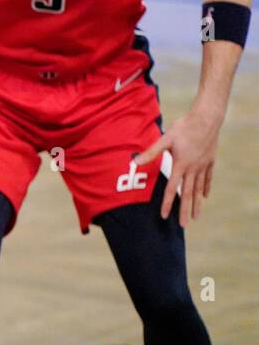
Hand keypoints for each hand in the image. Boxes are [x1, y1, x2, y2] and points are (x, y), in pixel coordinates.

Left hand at [135, 107, 222, 226]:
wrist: (207, 118)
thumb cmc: (183, 128)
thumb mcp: (164, 139)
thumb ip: (150, 152)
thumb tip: (134, 161)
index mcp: (180, 165)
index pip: (171, 189)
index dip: (167, 203)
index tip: (164, 216)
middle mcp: (193, 169)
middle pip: (188, 194)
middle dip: (185, 211)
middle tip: (184, 225)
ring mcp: (203, 166)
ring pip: (199, 189)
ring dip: (197, 203)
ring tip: (196, 216)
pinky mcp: (210, 161)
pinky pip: (207, 178)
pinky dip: (205, 187)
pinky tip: (205, 196)